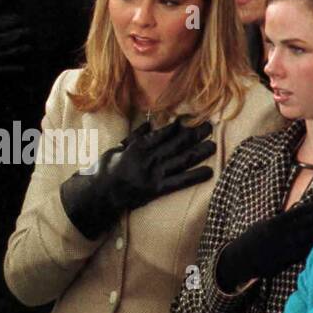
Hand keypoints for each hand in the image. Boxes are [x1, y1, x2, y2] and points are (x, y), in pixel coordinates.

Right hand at [59, 118, 215, 239]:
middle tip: (209, 126)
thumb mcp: (118, 148)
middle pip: (176, 145)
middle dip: (194, 135)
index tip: (192, 118)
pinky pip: (179, 182)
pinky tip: (208, 172)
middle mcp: (148, 159)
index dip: (178, 126)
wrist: (100, 194)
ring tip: (213, 145)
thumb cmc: (105, 169)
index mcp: (138, 147)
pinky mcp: (156, 190)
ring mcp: (153, 175)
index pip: (162, 134)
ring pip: (180, 160)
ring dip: (198, 152)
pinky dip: (194, 177)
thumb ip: (135, 137)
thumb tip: (150, 125)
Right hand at [214, 200, 312, 292]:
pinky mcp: (287, 260)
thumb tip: (298, 213)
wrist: (242, 259)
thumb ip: (281, 220)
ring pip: (310, 236)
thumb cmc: (253, 240)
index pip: (300, 211)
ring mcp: (286, 247)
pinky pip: (306, 251)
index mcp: (276, 222)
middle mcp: (282, 234)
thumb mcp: (264, 224)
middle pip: (308, 222)